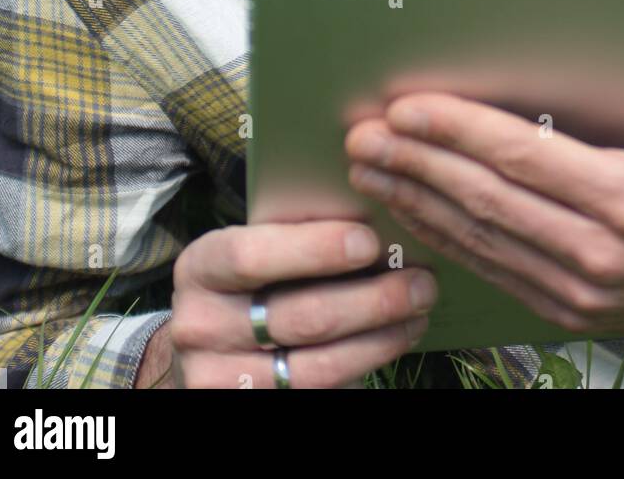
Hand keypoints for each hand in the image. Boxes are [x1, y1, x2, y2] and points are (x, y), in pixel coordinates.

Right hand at [160, 220, 436, 387]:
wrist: (209, 341)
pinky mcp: (249, 408)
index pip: (252, 256)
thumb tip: (374, 215)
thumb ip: (295, 230)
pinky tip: (391, 340)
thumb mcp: (254, 243)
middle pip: (300, 317)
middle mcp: (201, 325)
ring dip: (380, 339)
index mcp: (201, 267)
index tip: (370, 240)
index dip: (314, 249)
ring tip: (418, 312)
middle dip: (372, 299)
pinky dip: (363, 367)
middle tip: (422, 281)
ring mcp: (220, 377)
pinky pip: (318, 393)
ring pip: (318, 367)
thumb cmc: (248, 277)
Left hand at [345, 0, 623, 337]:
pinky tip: (408, 208)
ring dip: (415, 200)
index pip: (525, 158)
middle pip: (487, 200)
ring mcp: (580, 291)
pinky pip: (491, 269)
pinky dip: (443, 237)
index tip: (407, 104)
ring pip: (480, 239)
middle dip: (418, 162)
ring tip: (368, 164)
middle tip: (364, 131)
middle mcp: (600, 255)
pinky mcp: (566, 309)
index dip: (460, 130)